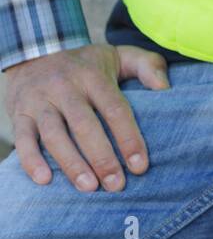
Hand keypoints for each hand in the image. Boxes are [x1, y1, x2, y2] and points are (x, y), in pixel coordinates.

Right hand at [3, 42, 169, 190]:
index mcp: (92, 76)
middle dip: (102, 157)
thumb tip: (166, 89)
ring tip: (89, 187)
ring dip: (71, 163)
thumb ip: (147, 66)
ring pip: (54, 134)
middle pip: (85, 125)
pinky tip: (45, 180)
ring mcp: (39, 101)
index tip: (140, 165)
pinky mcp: (19, 114)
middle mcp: (65, 87)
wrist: (35, 51)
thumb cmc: (85, 64)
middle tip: (117, 185)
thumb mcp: (118, 55)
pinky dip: (31, 160)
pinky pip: (23, 139)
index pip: (114, 108)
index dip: (128, 137)